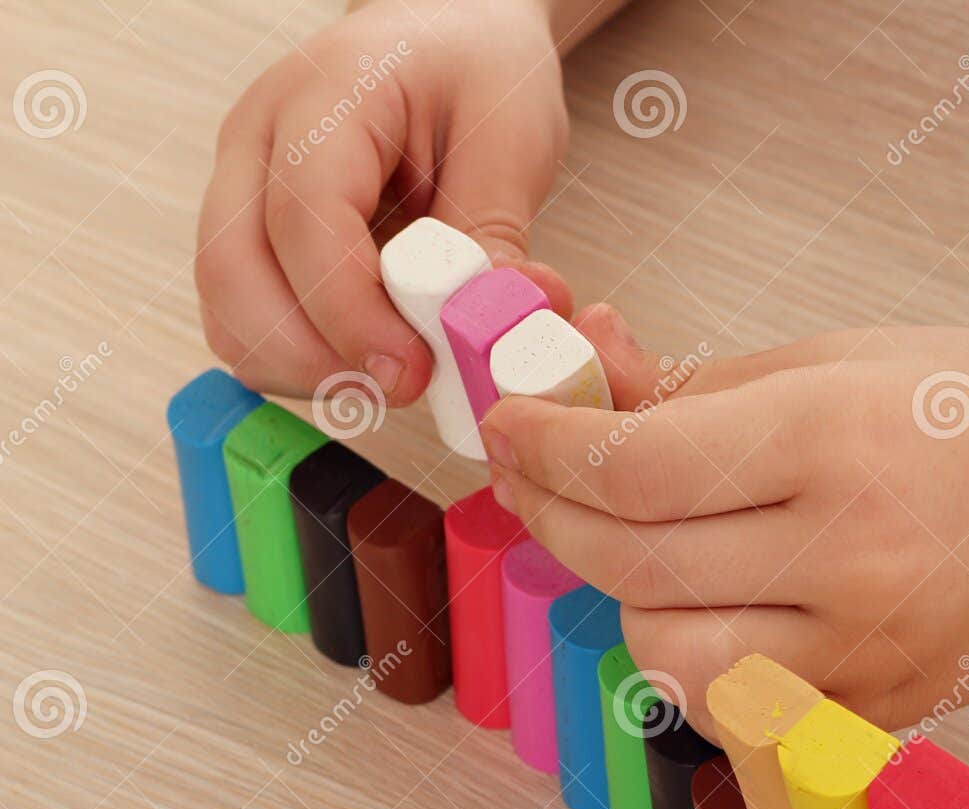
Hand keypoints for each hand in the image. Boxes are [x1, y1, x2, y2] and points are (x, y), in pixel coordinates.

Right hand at [195, 0, 572, 400]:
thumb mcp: (513, 136)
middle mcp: (256, 139)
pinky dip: (303, 359)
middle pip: (231, 272)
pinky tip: (371, 359)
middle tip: (404, 386)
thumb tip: (488, 332)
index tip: (413, 369)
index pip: (302, 220)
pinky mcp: (253, 233)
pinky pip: (250, 318)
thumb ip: (494, 236)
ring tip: (397, 373)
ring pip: (227, 309)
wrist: (450, 34)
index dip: (350, 312)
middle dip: (312, 355)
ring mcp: (242, 186)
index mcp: (323, 96)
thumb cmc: (478, 70)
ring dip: (305, 366)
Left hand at [480, 314, 968, 733]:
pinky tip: (714, 602)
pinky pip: (736, 707)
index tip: (507, 422)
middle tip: (535, 471)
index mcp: (836, 440)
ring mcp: (866, 650)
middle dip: (555, 513)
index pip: (637, 466)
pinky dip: (697, 657)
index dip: (546, 445)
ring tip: (642, 543)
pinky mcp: (877, 711)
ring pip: (669, 656)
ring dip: (625, 597)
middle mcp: (849, 555)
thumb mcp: (846, 358)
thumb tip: (587, 374)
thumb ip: (702, 384)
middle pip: (633, 565)